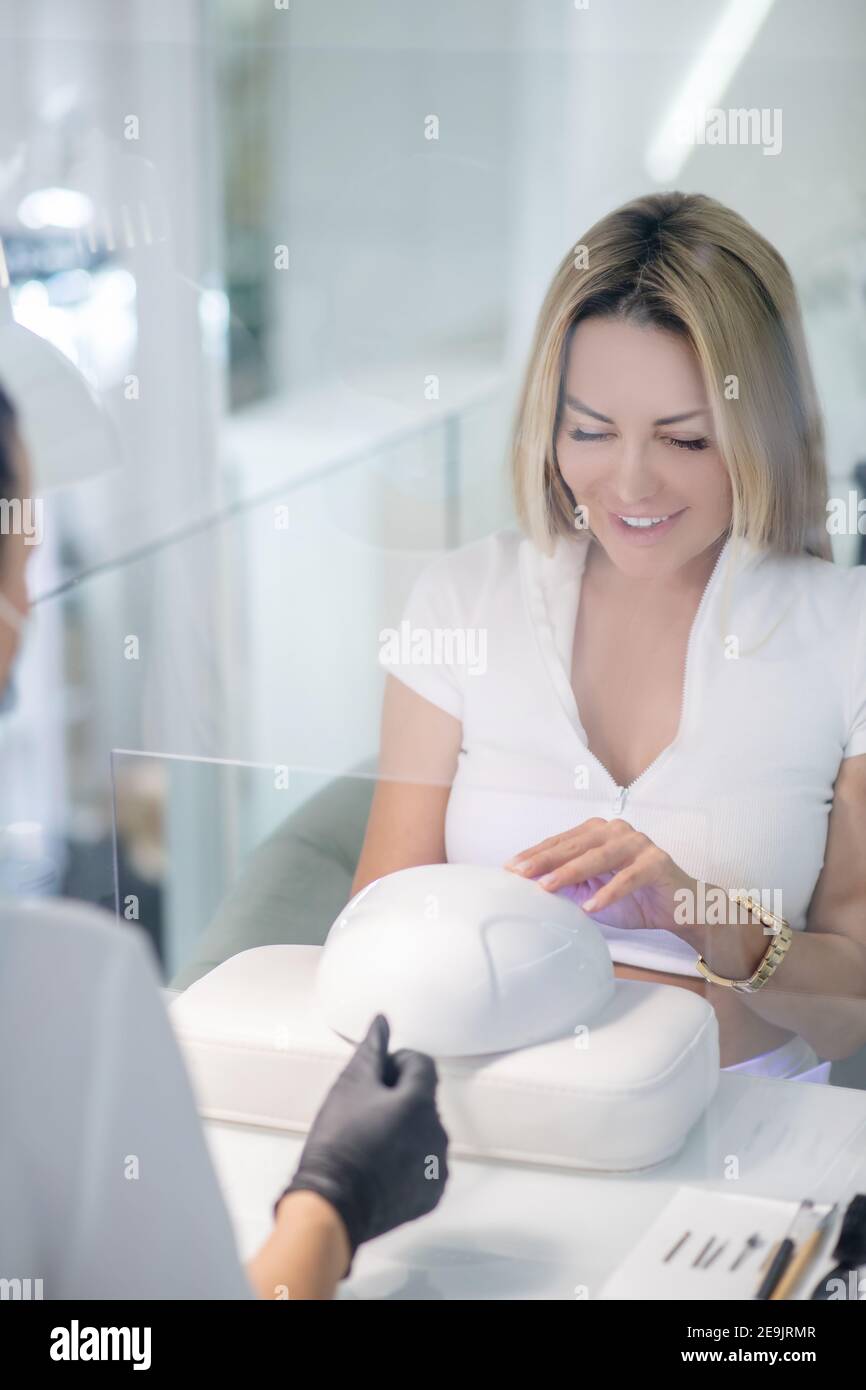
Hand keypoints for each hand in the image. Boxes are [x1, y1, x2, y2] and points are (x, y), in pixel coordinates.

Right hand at [280, 1015, 448, 1271]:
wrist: (331, 1204)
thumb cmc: (337, 1142)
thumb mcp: (350, 1084)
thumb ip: (373, 1049)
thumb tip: (383, 1022)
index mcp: (421, 1102)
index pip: (422, 1063)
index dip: (396, 1064)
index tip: (372, 1082)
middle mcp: (437, 1132)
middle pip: (423, 1099)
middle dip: (398, 1098)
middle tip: (363, 1114)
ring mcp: (437, 1166)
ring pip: (424, 1131)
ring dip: (404, 1129)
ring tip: (368, 1143)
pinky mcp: (431, 1193)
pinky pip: (425, 1164)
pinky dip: (408, 1161)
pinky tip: (380, 1167)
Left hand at [506, 817, 696, 931]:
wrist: (679, 908)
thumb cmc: (633, 897)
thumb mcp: (593, 892)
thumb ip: (569, 885)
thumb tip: (532, 887)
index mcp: (598, 833)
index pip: (561, 842)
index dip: (535, 854)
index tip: (509, 868)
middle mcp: (617, 831)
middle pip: (575, 845)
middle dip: (544, 860)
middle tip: (519, 874)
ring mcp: (638, 843)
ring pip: (598, 857)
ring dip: (570, 872)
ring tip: (547, 888)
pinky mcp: (657, 862)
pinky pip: (629, 877)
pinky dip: (609, 893)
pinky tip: (591, 907)